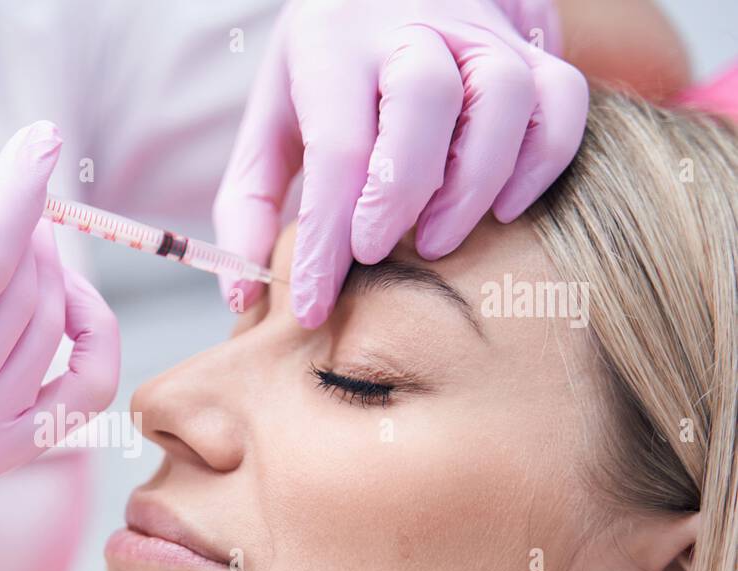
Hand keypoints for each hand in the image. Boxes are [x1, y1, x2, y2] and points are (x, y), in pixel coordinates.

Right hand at [0, 52, 118, 570]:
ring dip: (41, 264)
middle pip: (20, 291)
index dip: (16, 195)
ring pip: (49, 327)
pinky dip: (91, 334)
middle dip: (17, 222)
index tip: (39, 139)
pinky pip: (86, 391)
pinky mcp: (2, 459)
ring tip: (1, 236)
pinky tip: (66, 297)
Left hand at [213, 0, 587, 326]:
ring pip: (505, 94)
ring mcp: (479, 30)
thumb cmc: (327, 72)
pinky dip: (542, 160)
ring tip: (440, 242)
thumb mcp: (270, 123)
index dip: (326, 238)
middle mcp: (410, 25)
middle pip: (424, 98)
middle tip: (377, 254)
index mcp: (333, 44)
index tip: (313, 305)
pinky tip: (504, 208)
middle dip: (401, 191)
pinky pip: (561, 97)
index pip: (336, 146)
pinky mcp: (532, 43)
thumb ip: (249, 206)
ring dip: (476, 181)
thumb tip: (245, 297)